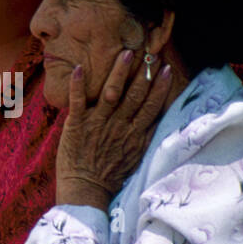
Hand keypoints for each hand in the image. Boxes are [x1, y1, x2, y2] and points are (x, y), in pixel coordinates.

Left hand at [56, 49, 173, 209]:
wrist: (85, 190)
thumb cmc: (110, 175)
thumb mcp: (135, 157)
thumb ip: (146, 137)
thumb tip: (160, 119)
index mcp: (134, 134)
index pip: (151, 106)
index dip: (159, 86)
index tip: (165, 68)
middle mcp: (119, 126)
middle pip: (135, 95)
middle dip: (144, 73)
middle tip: (150, 52)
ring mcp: (98, 124)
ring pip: (111, 94)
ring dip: (118, 73)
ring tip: (125, 53)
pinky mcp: (77, 125)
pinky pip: (78, 101)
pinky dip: (78, 85)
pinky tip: (78, 67)